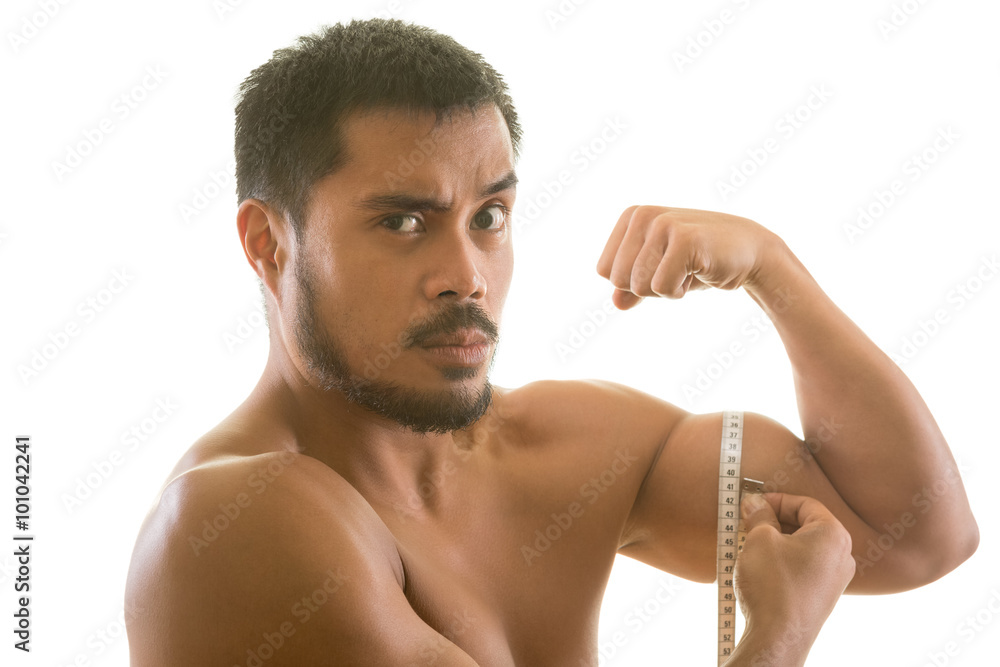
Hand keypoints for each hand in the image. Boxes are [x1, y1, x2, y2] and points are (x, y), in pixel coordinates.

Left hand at [595, 206, 779, 309]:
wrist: (751, 253)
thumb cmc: (701, 261)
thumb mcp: (660, 273)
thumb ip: (632, 286)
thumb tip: (616, 303)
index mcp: (631, 216)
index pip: (604, 271)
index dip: (633, 281)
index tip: (662, 266)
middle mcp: (642, 215)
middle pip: (618, 280)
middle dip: (648, 287)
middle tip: (678, 269)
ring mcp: (663, 224)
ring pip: (638, 285)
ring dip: (666, 289)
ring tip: (688, 269)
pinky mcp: (684, 239)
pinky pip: (660, 287)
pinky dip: (679, 291)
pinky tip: (699, 271)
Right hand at [729, 492, 855, 664]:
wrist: (778, 637)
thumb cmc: (773, 585)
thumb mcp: (759, 539)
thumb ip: (758, 515)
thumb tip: (755, 504)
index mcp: (833, 535)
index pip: (804, 503)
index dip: (775, 500)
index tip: (753, 504)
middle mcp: (841, 556)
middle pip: (806, 525)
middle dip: (775, 520)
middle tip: (748, 522)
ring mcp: (834, 579)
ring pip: (802, 547)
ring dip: (776, 541)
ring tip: (751, 545)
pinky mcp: (822, 596)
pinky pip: (802, 567)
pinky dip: (782, 560)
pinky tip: (761, 567)